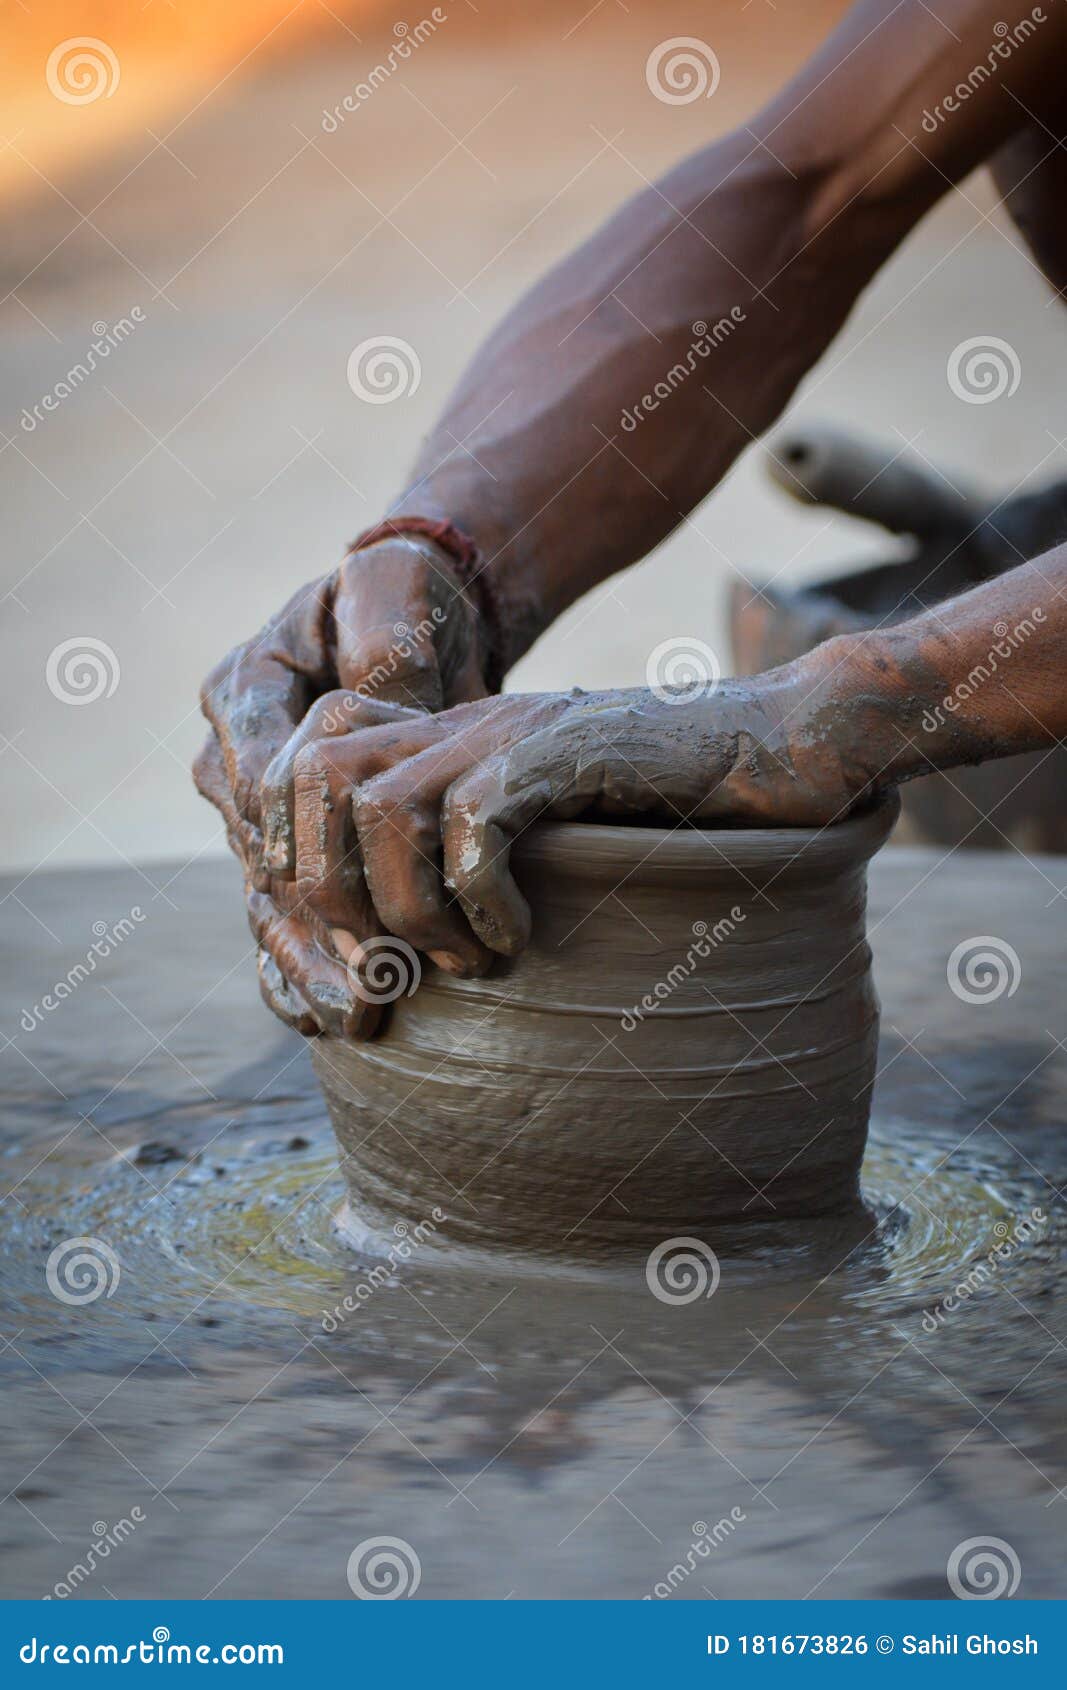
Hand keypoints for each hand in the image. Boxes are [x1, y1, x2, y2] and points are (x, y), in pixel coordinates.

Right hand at [193, 533, 490, 1035]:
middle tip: (369, 981)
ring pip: (273, 900)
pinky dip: (304, 972)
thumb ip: (387, 660)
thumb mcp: (398, 602)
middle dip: (315, 926)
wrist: (419, 619)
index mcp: (246, 689)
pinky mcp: (298, 848)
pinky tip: (325, 1022)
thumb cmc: (405, 598)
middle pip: (262, 855)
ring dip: (314, 966)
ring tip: (359, 1018)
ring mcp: (264, 811)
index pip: (258, 773)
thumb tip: (391, 721)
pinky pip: (287, 917)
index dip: (302, 838)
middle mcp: (239, 757)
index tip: (351, 886)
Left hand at [293, 635, 889, 965]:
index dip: (292, 870)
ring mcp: (509, 732)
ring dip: (405, 910)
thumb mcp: (550, 842)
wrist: (788, 745)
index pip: (299, 772)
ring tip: (467, 964)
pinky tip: (520, 938)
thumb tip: (408, 965)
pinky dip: (478, 899)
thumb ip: (478, 867)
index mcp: (439, 744)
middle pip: (308, 783)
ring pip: (376, 808)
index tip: (339, 962)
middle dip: (326, 900)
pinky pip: (471, 823)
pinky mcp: (565, 751)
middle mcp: (457, 727)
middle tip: (386, 984)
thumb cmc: (677, 814)